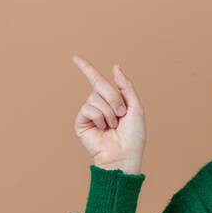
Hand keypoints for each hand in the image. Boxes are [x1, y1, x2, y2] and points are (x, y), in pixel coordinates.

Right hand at [71, 55, 145, 173]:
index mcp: (112, 100)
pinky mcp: (81, 122)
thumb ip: (126, 86)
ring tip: (113, 125)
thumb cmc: (133, 136)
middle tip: (122, 113)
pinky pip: (89, 108)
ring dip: (109, 111)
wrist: (124, 155)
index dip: (86, 68)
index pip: (97, 80)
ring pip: (95, 97)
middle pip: (100, 85)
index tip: (75, 57)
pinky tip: (103, 129)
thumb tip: (115, 67)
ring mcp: (89, 113)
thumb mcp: (136, 107)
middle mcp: (99, 105)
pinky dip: (100, 117)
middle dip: (114, 97)